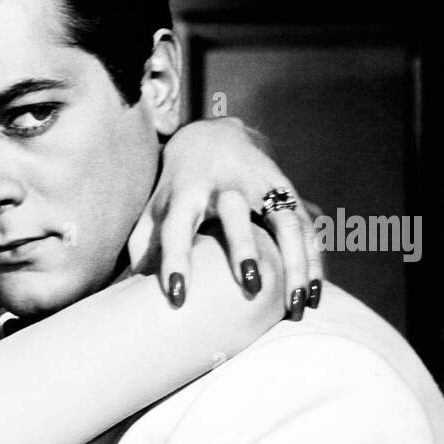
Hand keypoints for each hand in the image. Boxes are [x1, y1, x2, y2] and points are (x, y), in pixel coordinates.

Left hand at [128, 118, 324, 319]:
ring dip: (294, 263)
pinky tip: (312, 293)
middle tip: (250, 289)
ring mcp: (260, 185)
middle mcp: (224, 185)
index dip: (175, 259)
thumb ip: (144, 248)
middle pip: (237, 215)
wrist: (211, 136)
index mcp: (185, 192)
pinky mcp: (285, 189)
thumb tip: (130, 292)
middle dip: (244, 249)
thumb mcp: (154, 211)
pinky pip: (306, 226)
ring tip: (296, 307)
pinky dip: (312, 260)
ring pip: (283, 221)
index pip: (176, 226)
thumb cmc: (175, 188)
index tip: (177, 295)